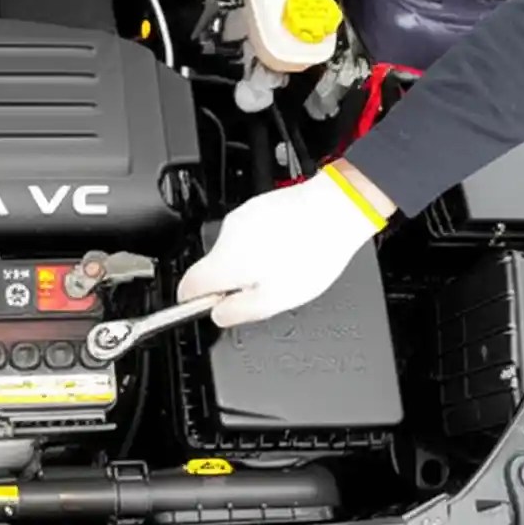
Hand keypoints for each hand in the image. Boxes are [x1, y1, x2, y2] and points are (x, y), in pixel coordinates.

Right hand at [177, 160, 394, 326]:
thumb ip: (239, 312)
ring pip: (232, 251)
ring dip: (248, 264)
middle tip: (263, 291)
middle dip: (231, 283)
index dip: (194, 302)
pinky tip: (287, 250)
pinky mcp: (257, 208)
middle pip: (212, 268)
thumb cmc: (311, 255)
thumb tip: (218, 316)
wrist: (336, 210)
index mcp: (224, 263)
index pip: (187, 287)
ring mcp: (241, 219)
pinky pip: (249, 235)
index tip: (213, 307)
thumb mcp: (276, 300)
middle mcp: (227, 237)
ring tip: (282, 268)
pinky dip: (261, 246)